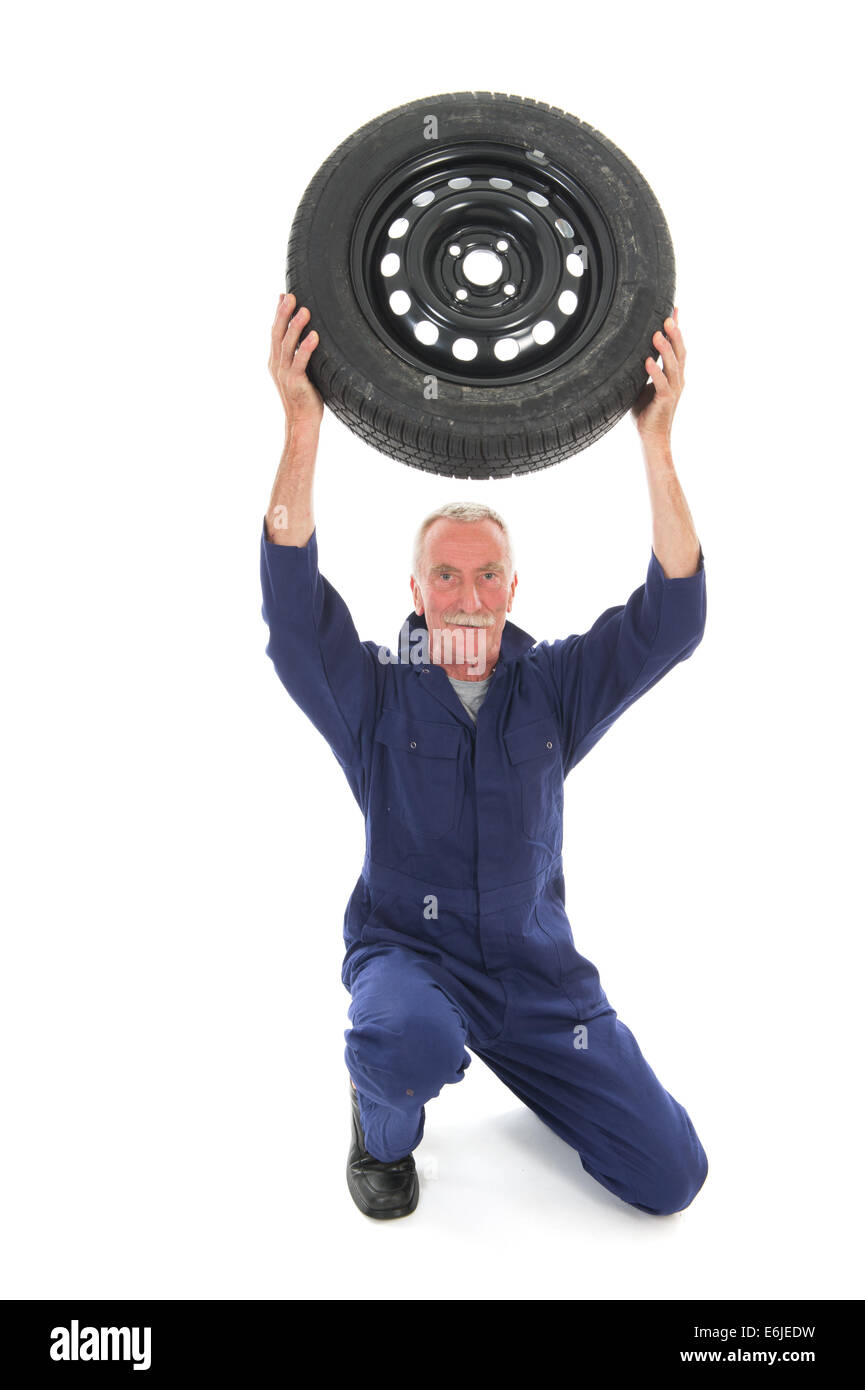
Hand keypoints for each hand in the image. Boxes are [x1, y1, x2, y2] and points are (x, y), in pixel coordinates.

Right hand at [269, 292, 322, 430]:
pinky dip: (306, 347)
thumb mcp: (298, 372)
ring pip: (287, 345)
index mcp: (275, 361)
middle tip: (291, 296)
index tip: (283, 296)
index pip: (275, 332)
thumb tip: (307, 337)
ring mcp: (284, 373)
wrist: (301, 421)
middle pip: (277, 334)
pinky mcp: (295, 382)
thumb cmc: (304, 397)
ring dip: (295, 326)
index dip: (278, 314)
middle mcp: (277, 365)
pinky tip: (314, 335)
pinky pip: (300, 361)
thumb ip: (298, 355)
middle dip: (283, 313)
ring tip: (304, 310)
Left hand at [631, 307, 684, 445]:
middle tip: (668, 316)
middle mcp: (677, 379)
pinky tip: (648, 361)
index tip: (674, 309)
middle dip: (675, 333)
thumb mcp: (640, 384)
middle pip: (680, 351)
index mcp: (673, 374)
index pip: (677, 347)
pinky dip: (655, 372)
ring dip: (666, 348)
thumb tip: (624, 352)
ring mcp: (674, 389)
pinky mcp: (666, 400)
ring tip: (658, 333)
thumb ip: (638, 369)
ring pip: (673, 365)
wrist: (652, 436)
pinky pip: (662, 383)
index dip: (677, 328)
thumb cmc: (645, 411)